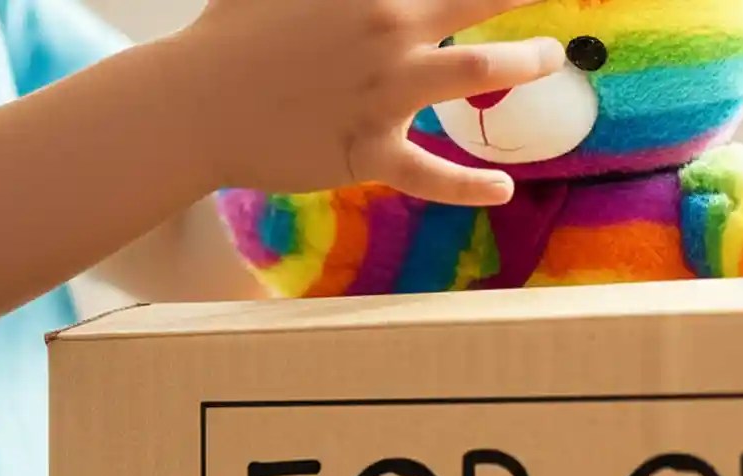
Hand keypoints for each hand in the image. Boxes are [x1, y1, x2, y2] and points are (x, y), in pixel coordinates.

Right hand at [172, 0, 562, 205]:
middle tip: (554, 4)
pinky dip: (471, 186)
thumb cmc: (229, 36)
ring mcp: (379, 93)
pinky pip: (431, 175)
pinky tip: (504, 189)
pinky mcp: (366, 153)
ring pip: (472, 73)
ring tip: (551, 59)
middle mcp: (383, 31)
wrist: (188, 106)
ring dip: (521, 62)